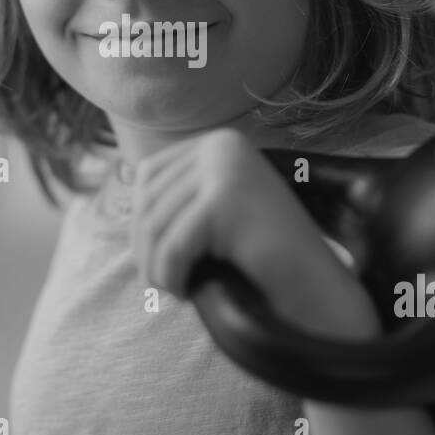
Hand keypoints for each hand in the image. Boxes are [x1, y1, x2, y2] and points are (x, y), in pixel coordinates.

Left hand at [130, 128, 381, 341]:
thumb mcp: (214, 212)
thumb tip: (120, 193)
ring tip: (173, 290)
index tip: (156, 259)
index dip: (140, 221)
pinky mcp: (224, 199)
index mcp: (219, 141)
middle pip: (147, 198)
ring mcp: (225, 168)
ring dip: (155, 266)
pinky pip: (172, 246)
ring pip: (155, 224)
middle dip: (145, 247)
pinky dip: (170, 276)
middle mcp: (222, 144)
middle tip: (162, 283)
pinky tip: (187, 293)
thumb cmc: (260, 255)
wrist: (314, 284)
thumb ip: (178, 194)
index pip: (148, 175)